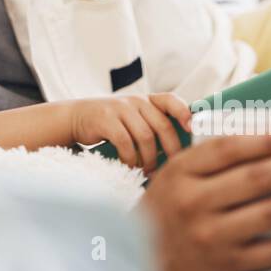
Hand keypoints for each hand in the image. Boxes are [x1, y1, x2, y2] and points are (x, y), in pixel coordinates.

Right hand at [70, 93, 191, 169]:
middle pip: (163, 126)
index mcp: (148, 100)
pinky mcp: (105, 119)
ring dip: (149, 159)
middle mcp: (136, 100)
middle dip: (171, 150)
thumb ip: (155, 125)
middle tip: (172, 168)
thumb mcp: (135, 118)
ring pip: (145, 137)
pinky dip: (131, 159)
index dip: (184, 113)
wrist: (78, 117)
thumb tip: (183, 151)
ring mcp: (120, 108)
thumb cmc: (114, 123)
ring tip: (148, 170)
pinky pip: (125, 143)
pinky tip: (130, 165)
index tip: (192, 129)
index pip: (171, 100)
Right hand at [140, 135, 270, 270]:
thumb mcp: (171, 176)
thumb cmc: (164, 212)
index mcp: (180, 173)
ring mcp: (211, 236)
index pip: (229, 148)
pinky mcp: (227, 264)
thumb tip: (262, 134)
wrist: (140, 263)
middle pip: (258, 178)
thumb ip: (206, 159)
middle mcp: (194, 203)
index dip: (268, 139)